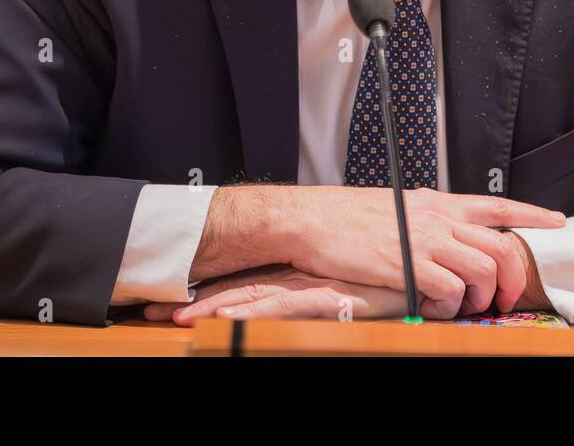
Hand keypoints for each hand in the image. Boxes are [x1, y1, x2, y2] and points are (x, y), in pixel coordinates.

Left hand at [144, 265, 419, 324]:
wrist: (421, 254)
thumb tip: (327, 287)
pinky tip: (222, 318)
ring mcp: (309, 287)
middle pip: (239, 290)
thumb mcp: (361, 275)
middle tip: (152, 313)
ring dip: (212, 308)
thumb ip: (341, 280)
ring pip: (250, 299)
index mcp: (303, 273)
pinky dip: (249, 314)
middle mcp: (299, 277)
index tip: (173, 300)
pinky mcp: (323, 297)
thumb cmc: (394, 262)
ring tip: (174, 319)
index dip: (213, 290)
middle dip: (196, 301)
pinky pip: (280, 308)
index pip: (250, 283)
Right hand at [190, 185, 565, 319]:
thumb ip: (431, 219)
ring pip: (482, 271)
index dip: (532, 216)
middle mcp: (441, 219)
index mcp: (441, 203)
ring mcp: (427, 242)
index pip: (499, 205)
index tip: (556, 223)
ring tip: (465, 306)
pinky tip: (435, 307)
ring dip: (481, 298)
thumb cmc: (352, 217)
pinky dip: (450, 306)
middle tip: (505, 299)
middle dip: (513, 278)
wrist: (315, 220)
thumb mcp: (401, 206)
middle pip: (501, 247)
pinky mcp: (409, 266)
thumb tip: (451, 237)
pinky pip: (450, 291)